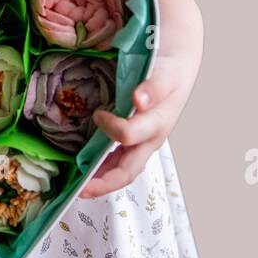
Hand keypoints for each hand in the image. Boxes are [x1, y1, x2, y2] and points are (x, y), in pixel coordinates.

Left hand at [79, 56, 183, 198]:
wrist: (178, 67)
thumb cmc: (172, 71)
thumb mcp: (166, 73)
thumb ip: (154, 87)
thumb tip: (139, 100)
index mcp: (157, 124)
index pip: (129, 136)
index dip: (111, 128)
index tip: (97, 114)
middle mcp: (149, 140)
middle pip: (127, 171)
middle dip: (103, 183)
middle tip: (79, 190)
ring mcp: (142, 144)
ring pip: (122, 170)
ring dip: (100, 181)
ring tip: (79, 187)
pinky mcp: (136, 141)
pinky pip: (118, 161)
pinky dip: (102, 168)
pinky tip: (87, 167)